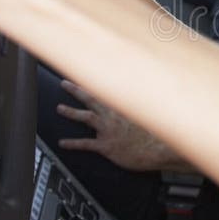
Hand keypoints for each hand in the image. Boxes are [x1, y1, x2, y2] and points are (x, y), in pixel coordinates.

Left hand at [57, 79, 195, 172]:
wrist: (158, 148)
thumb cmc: (157, 132)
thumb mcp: (151, 110)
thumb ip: (144, 102)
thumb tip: (146, 94)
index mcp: (123, 106)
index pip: (106, 89)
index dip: (94, 80)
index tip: (85, 71)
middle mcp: (113, 116)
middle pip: (90, 99)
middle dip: (76, 90)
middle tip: (65, 83)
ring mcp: (108, 130)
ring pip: (85, 117)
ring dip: (70, 112)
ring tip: (60, 108)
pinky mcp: (105, 145)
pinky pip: (85, 143)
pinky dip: (72, 143)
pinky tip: (63, 143)